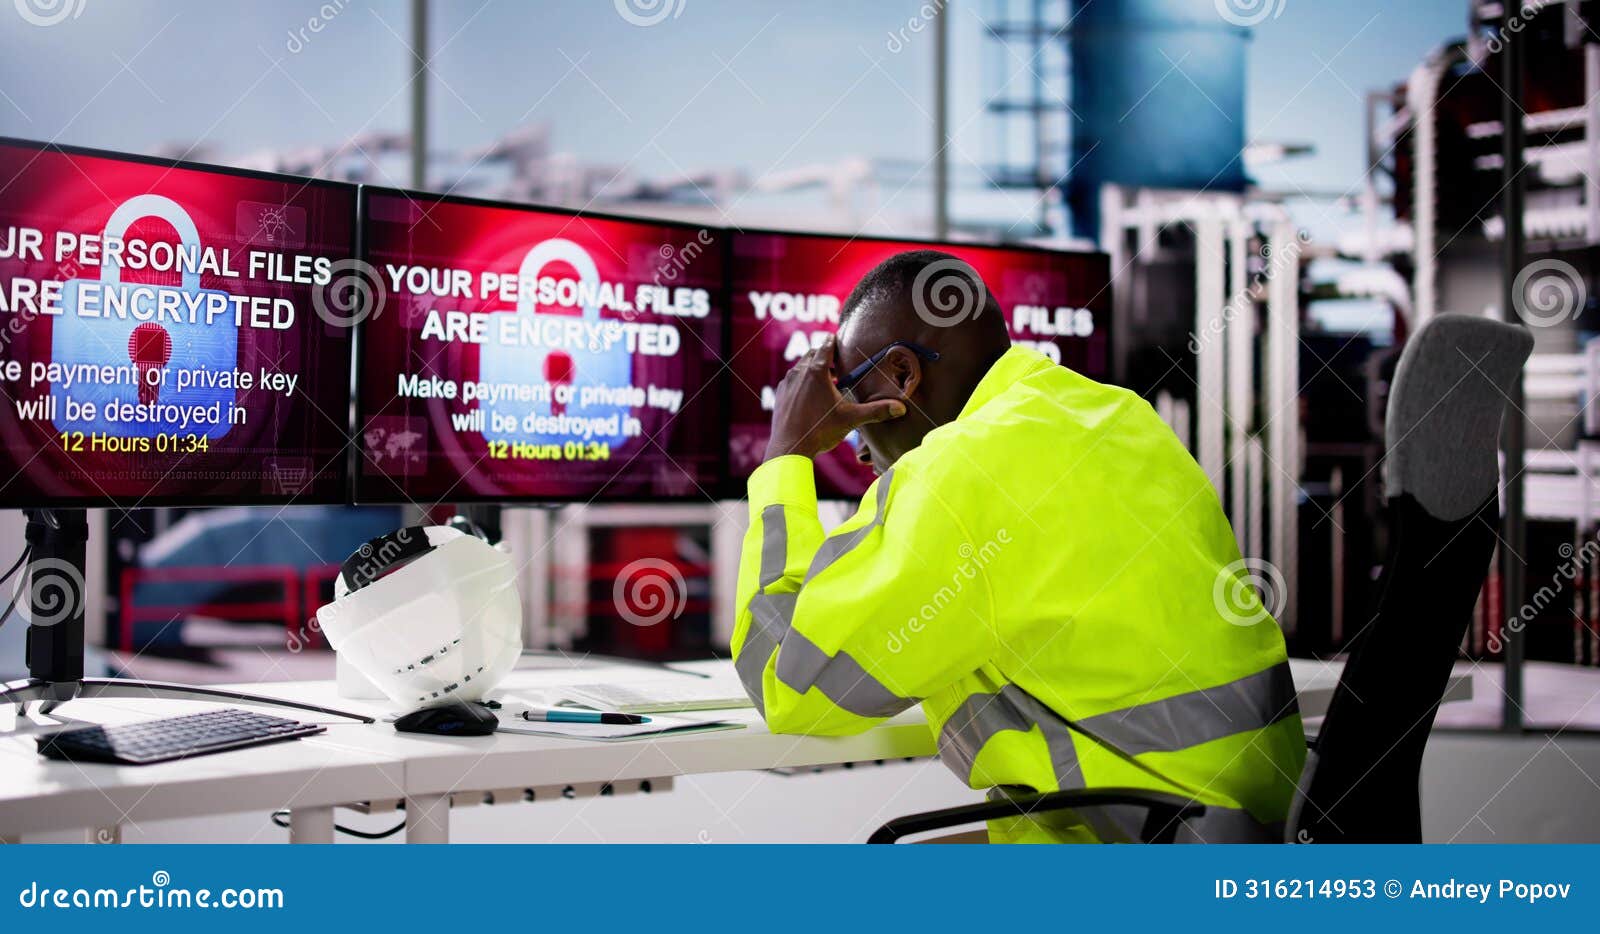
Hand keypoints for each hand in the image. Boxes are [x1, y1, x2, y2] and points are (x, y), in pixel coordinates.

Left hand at [764, 336, 905, 461]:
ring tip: (827, 381)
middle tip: (839, 366)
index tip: (842, 342)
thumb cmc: (820, 431)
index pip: (826, 345)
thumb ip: (877, 411)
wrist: (790, 448)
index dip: (835, 342)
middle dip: (826, 356)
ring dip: (814, 369)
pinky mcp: (779, 395)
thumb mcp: (852, 419)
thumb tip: (901, 408)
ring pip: (801, 366)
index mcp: (817, 371)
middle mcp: (799, 372)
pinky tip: (810, 396)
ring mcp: (787, 383)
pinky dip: (802, 381)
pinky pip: (792, 380)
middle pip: (813, 354)